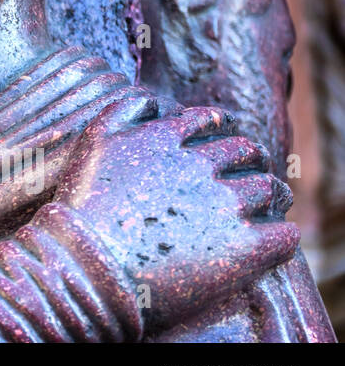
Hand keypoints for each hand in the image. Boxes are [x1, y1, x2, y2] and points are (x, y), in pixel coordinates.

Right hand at [56, 97, 297, 331]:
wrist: (87, 265)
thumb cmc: (82, 206)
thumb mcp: (92, 141)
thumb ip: (123, 109)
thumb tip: (155, 100)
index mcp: (167, 138)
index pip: (209, 120)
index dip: (218, 128)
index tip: (220, 138)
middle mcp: (201, 165)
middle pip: (246, 152)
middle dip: (251, 158)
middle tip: (250, 171)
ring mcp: (225, 204)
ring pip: (270, 189)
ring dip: (272, 193)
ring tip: (272, 202)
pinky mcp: (243, 247)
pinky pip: (283, 235)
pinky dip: (282, 234)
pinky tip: (274, 238)